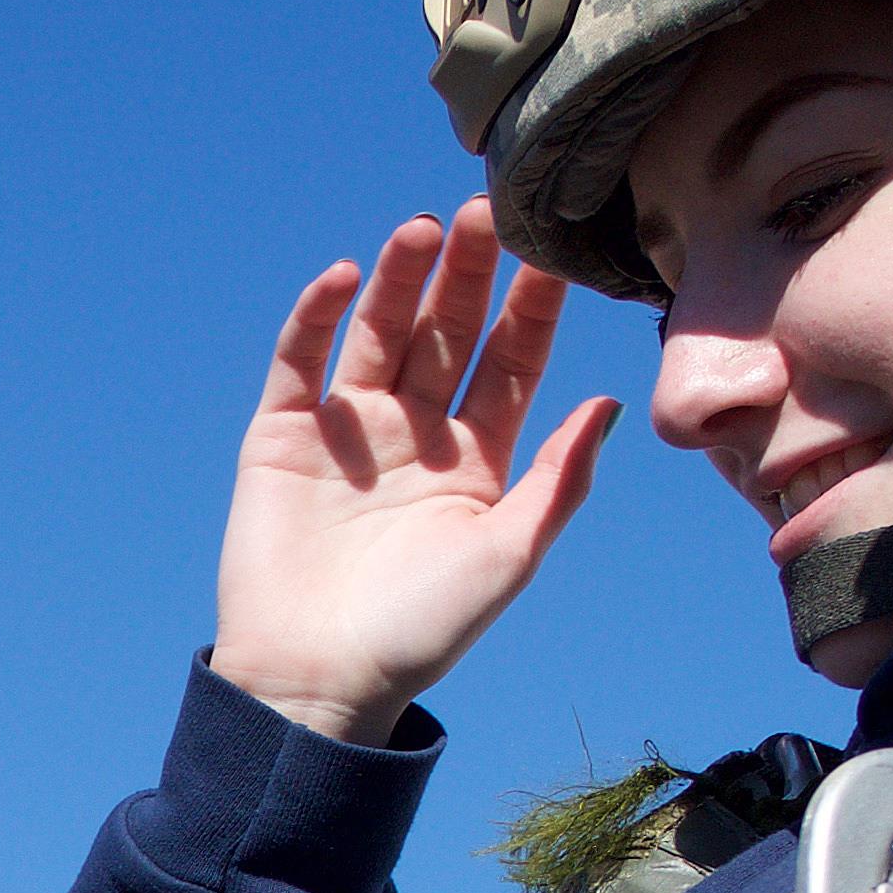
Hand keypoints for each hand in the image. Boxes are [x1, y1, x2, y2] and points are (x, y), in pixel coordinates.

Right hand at [208, 205, 615, 747]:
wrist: (315, 681)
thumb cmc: (420, 633)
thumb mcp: (506, 558)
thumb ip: (558, 482)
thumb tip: (609, 403)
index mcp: (479, 459)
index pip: (511, 362)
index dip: (530, 307)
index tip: (551, 251)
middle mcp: (417, 433)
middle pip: (447, 332)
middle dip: (467, 274)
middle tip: (484, 211)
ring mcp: (349, 429)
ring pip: (379, 332)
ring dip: (398, 280)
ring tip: (419, 229)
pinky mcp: (283, 436)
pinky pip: (300, 360)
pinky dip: (317, 316)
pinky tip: (341, 277)